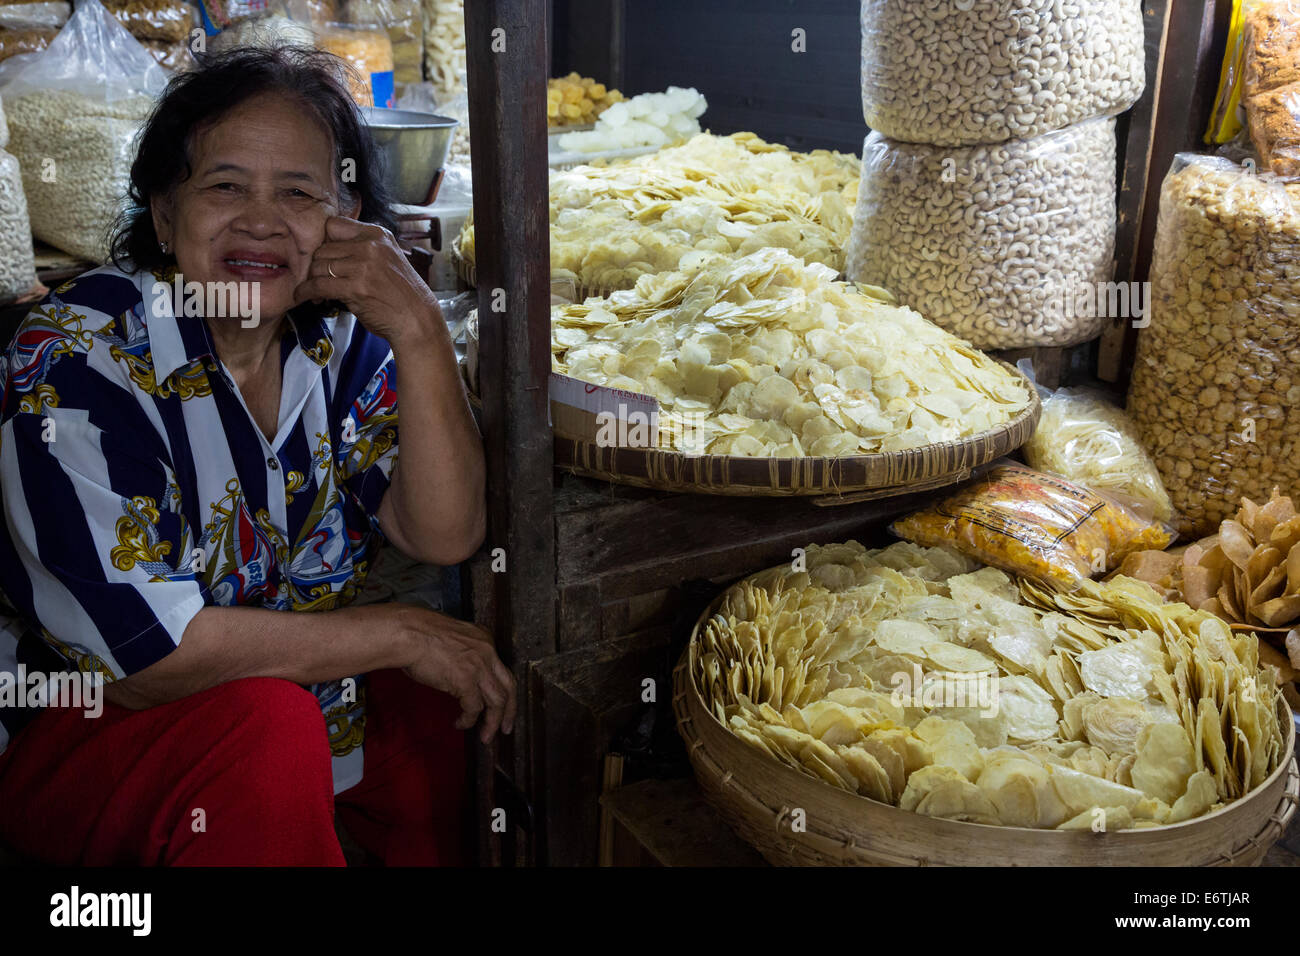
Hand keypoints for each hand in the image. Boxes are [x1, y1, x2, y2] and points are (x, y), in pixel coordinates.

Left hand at [293, 216, 440, 347]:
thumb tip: (328, 250)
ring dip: (311, 281)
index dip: (324, 241)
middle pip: (323, 248)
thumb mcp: (387, 259)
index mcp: (377, 234)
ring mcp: (363, 266)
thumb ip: (363, 250)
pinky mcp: (355, 288)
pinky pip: (318, 285)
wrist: (417, 319)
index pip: (333, 225)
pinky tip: (302, 297)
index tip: (326, 257)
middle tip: (318, 280)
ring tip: (315, 293)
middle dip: (316, 266)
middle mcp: (370, 245)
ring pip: (318, 266)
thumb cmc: (401, 294)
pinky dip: (305, 292)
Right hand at [394, 604, 515, 742]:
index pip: (501, 669)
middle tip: (506, 727)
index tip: (497, 703)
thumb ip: (462, 654)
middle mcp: (488, 652)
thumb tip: (458, 675)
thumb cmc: (418, 635)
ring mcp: (479, 667)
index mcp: (484, 639)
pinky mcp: (466, 681)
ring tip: (486, 736)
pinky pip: (474, 708)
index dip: (500, 689)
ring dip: (493, 722)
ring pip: (498, 701)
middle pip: (509, 687)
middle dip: (510, 711)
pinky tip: (461, 724)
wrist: (408, 633)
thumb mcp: (451, 639)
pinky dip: (469, 720)